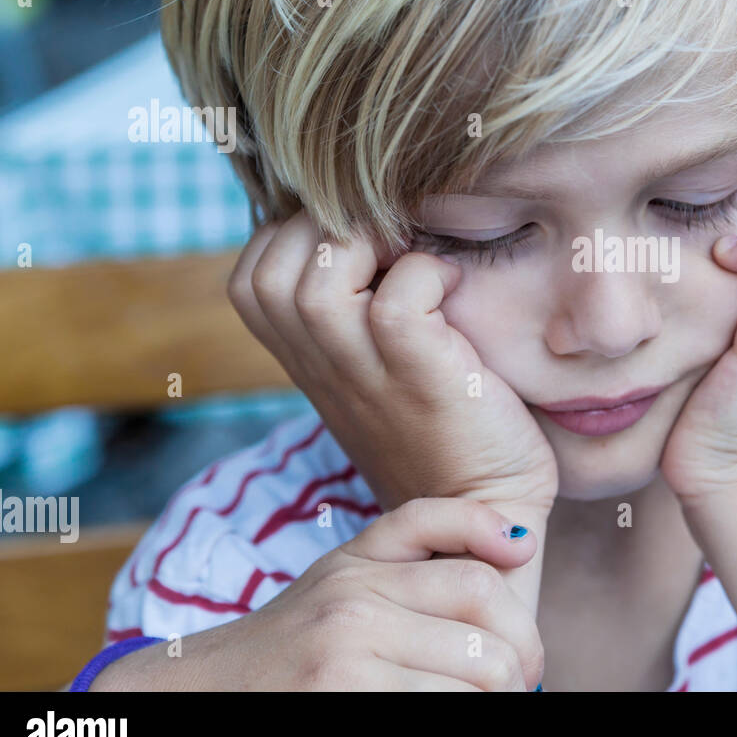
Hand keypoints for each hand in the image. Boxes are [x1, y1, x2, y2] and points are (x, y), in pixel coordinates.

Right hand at [90, 498, 544, 690]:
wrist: (203, 691)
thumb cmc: (294, 633)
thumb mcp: (350, 564)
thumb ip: (428, 534)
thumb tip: (524, 540)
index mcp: (364, 566)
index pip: (480, 584)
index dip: (521, 625)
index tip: (526, 652)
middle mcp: (355, 609)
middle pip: (486, 639)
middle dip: (517, 672)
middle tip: (516, 690)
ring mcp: (345, 665)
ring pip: (472, 684)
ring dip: (491, 701)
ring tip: (480, 704)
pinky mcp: (341, 707)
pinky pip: (437, 711)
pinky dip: (455, 716)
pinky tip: (444, 713)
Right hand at [228, 210, 557, 512]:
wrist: (484, 510)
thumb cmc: (448, 427)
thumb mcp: (380, 367)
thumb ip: (358, 314)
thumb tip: (376, 226)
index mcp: (308, 362)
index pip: (252, 276)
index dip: (296, 236)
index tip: (358, 239)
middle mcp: (322, 368)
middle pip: (266, 272)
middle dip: (325, 228)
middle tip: (389, 236)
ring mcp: (365, 376)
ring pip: (317, 282)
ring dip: (368, 243)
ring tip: (412, 252)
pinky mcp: (418, 377)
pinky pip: (398, 300)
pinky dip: (428, 272)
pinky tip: (454, 284)